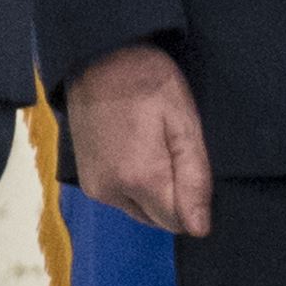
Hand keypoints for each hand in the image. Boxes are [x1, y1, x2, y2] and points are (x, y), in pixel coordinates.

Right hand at [65, 43, 213, 238]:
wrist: (98, 56)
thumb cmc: (148, 82)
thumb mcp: (184, 123)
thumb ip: (194, 179)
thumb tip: (199, 229)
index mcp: (139, 180)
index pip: (180, 222)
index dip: (193, 197)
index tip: (188, 160)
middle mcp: (111, 192)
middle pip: (159, 219)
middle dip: (172, 196)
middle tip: (170, 149)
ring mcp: (94, 186)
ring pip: (140, 210)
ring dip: (152, 191)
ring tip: (150, 145)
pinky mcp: (86, 178)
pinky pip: (121, 197)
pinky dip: (133, 184)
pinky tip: (134, 150)